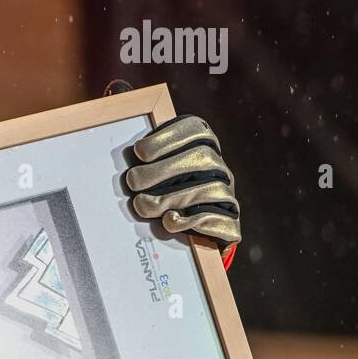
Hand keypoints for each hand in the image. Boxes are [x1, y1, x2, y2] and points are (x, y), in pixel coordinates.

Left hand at [124, 114, 240, 247]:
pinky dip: (189, 220)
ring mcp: (226, 192)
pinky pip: (215, 216)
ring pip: (210, 188)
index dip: (168, 138)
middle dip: (162, 170)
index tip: (140, 152)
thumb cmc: (165, 192)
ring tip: (142, 204)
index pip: (196, 130)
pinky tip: (169, 220)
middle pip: (202, 157)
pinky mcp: (228, 220)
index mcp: (202, 146)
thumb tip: (128, 171)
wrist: (191, 228)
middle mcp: (218, 167)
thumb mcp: (156, 171)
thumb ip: (147, 163)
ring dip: (170, 197)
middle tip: (133, 181)